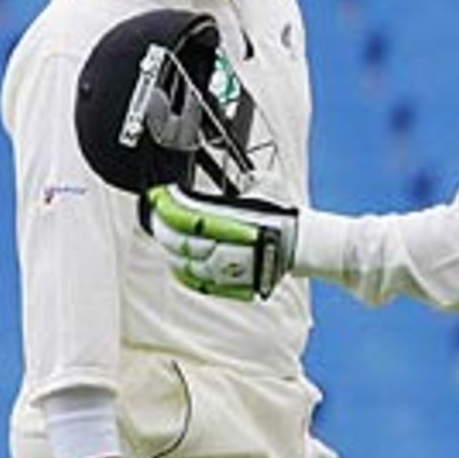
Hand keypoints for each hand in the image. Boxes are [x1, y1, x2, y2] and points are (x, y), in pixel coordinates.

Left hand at [147, 184, 297, 299]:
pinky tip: (177, 265)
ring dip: (171, 251)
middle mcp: (227, 244)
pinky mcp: (234, 282)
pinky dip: (185, 274)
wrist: (303, 244)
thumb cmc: (286, 215)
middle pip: (181, 240)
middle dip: (162, 228)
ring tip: (164, 240)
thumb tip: (240, 175)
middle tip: (155, 217)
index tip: (158, 197)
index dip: (167, 206)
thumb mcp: (266, 183)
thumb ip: (246, 178)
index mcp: (232, 218)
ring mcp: (230, 267)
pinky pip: (201, 282)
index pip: (187, 213)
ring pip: (187, 263)